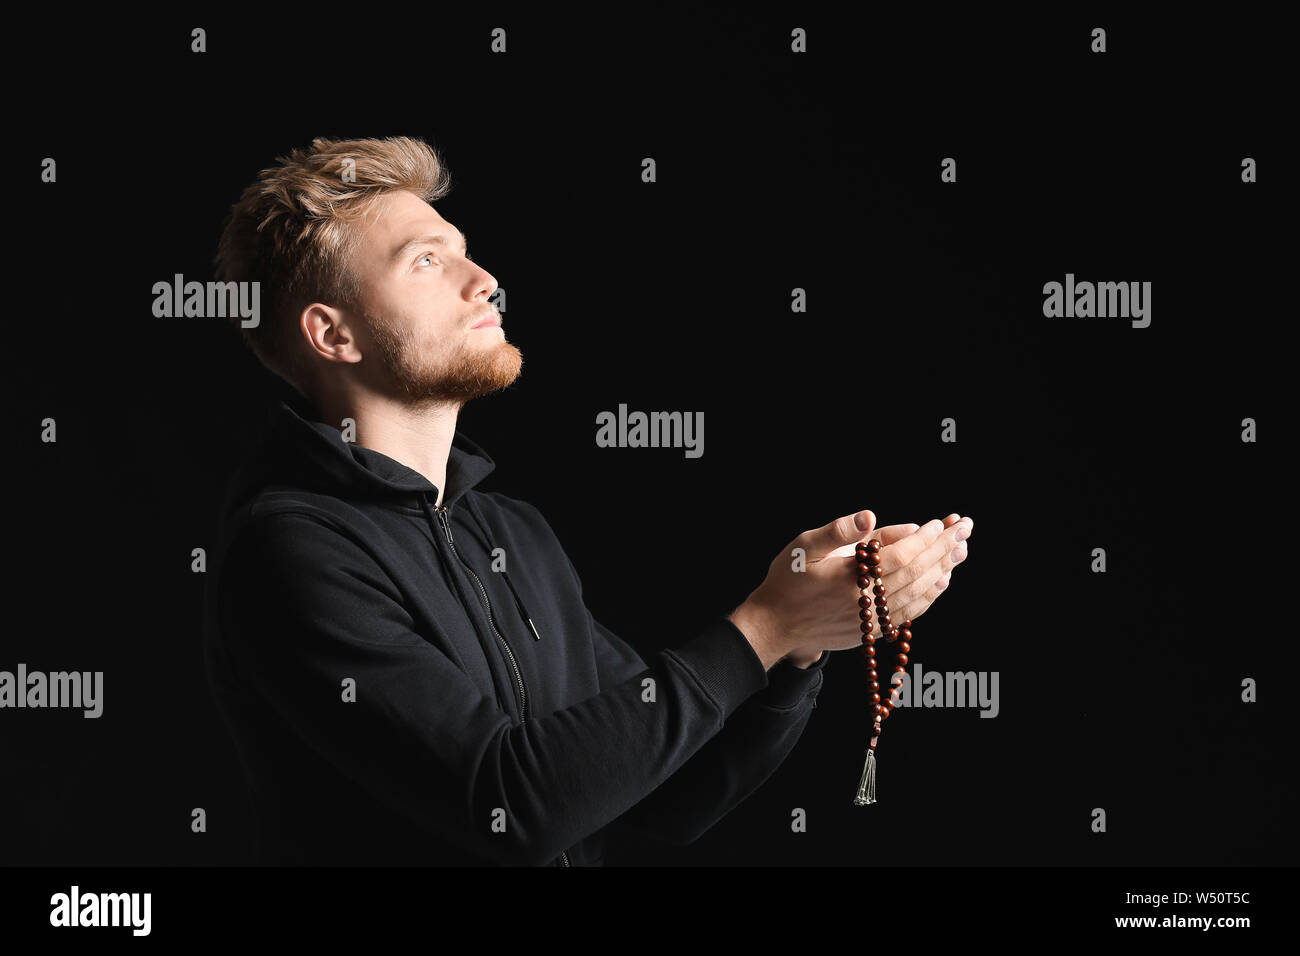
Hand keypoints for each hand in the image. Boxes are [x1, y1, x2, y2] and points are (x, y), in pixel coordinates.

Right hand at [776, 513, 974, 662]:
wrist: (774, 625)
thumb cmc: (787, 580)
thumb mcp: (803, 547)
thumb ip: (838, 531)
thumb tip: (870, 515)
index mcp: (851, 579)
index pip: (901, 556)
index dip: (925, 540)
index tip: (941, 523)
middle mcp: (866, 603)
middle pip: (916, 574)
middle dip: (943, 549)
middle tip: (964, 528)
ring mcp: (871, 621)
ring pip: (919, 594)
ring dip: (943, 570)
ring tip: (961, 550)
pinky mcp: (871, 633)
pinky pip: (910, 614)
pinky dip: (929, 596)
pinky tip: (940, 581)